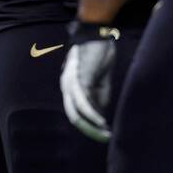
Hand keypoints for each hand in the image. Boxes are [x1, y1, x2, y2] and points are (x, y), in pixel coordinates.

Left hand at [60, 21, 119, 141]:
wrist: (97, 33)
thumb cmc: (99, 54)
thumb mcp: (101, 80)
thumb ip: (99, 96)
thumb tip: (100, 116)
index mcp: (70, 88)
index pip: (76, 113)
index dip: (89, 126)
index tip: (104, 134)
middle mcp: (66, 88)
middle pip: (74, 117)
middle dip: (90, 131)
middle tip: (105, 139)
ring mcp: (71, 84)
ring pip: (77, 113)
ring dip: (92, 126)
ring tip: (105, 134)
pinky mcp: (79, 80)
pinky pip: (84, 102)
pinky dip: (93, 114)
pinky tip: (102, 122)